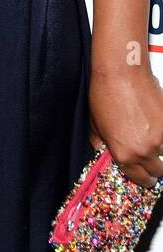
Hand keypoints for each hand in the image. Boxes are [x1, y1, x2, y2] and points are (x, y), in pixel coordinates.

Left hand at [89, 63, 162, 188]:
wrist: (121, 72)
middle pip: (157, 172)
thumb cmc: (105, 94)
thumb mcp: (95, 125)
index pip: (140, 179)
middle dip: (154, 168)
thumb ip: (102, 145)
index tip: (145, 176)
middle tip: (150, 159)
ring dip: (160, 150)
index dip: (142, 178)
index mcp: (123, 155)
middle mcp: (144, 150)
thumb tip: (105, 155)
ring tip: (151, 137)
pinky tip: (157, 126)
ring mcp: (160, 138)